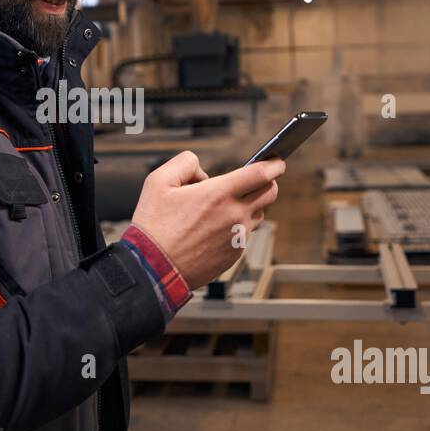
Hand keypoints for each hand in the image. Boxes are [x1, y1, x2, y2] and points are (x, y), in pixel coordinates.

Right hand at [129, 151, 283, 286]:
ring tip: (224, 206)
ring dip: (250, 205)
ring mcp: (237, 238)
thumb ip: (185, 163)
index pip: (261, 174)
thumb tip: (202, 171)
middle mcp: (234, 216)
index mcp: (219, 194)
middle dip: (268, 182)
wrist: (153, 269)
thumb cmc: (154, 228)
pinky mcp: (234, 255)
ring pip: (259, 214)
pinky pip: (245, 235)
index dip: (274, 164)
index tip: (276, 161)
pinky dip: (237, 227)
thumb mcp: (158, 181)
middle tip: (255, 179)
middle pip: (270, 193)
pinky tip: (214, 228)